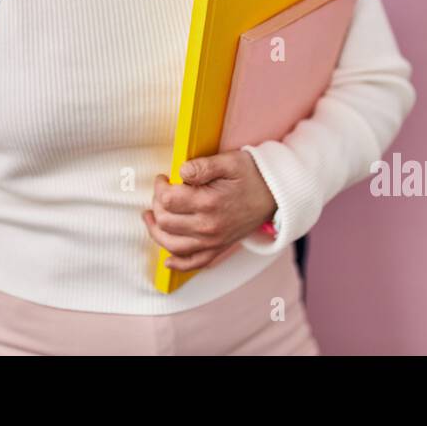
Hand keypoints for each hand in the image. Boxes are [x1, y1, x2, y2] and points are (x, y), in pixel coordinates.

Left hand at [142, 150, 277, 271]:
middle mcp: (208, 226)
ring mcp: (212, 241)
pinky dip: (177, 263)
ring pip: (172, 244)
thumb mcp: (229, 162)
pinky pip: (193, 263)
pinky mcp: (218, 248)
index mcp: (209, 203)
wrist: (276, 195)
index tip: (163, 178)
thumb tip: (179, 171)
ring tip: (149, 217)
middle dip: (156, 204)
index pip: (168, 199)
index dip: (160, 186)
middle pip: (166, 221)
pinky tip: (167, 259)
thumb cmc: (252, 176)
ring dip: (155, 231)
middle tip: (162, 191)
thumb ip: (202, 166)